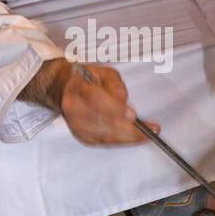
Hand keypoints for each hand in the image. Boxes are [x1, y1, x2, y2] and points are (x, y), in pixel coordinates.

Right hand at [23, 59, 160, 145]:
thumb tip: (123, 101)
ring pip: (105, 136)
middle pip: (102, 123)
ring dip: (128, 138)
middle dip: (128, 128)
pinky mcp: (82, 136)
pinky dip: (121, 142)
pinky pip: (104, 142)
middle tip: (149, 129)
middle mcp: (74, 110)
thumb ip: (115, 85)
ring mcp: (76, 125)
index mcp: (78, 89)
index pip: (96, 101)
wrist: (65, 90)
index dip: (115, 109)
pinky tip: (135, 139)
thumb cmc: (86, 79)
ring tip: (147, 136)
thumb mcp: (103, 72)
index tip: (133, 115)